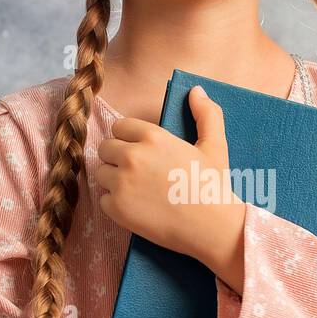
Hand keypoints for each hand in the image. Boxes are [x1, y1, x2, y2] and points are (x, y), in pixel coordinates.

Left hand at [95, 85, 244, 274]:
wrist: (212, 227)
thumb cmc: (213, 185)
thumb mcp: (215, 145)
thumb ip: (206, 114)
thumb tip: (196, 90)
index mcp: (152, 137)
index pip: (120, 127)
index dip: (129, 139)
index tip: (141, 152)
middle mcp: (132, 157)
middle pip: (106, 149)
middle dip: (118, 158)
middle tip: (139, 173)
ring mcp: (121, 184)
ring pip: (102, 174)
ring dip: (115, 181)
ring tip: (138, 191)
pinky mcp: (116, 209)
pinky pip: (103, 200)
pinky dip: (116, 204)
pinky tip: (137, 208)